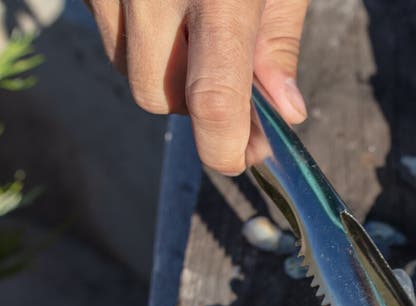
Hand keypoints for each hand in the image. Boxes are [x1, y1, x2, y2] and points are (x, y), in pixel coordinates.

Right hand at [89, 0, 309, 174]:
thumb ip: (279, 42)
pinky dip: (137, 32)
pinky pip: (107, 29)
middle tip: (225, 72)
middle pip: (157, 96)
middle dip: (192, 103)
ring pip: (127, 68)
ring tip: (191, 24)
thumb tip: (285, 112)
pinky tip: (164, 2)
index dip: (225, 147)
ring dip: (162, 68)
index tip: (240, 157)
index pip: (213, 103)